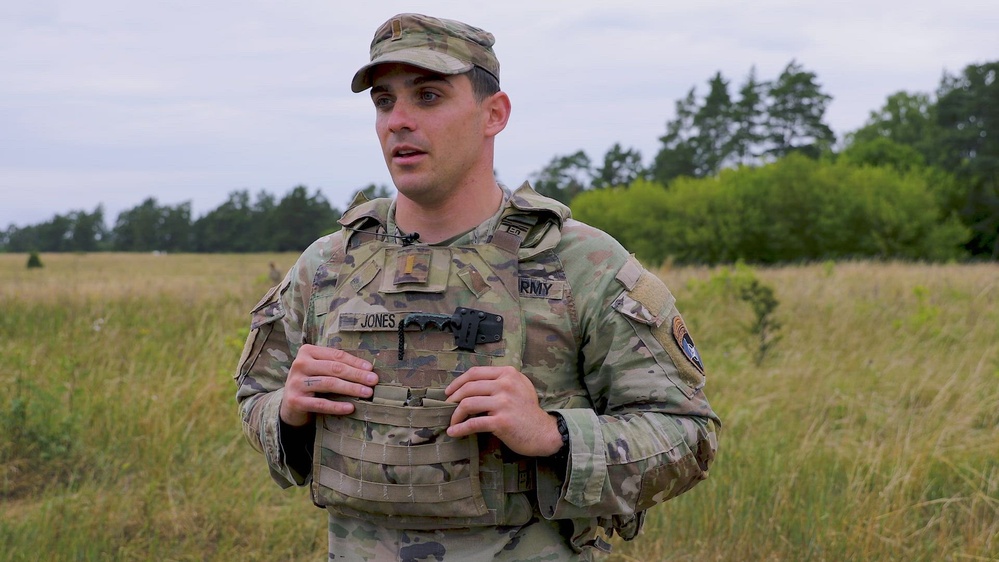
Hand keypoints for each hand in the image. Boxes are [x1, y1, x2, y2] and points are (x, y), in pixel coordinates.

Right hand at [280, 344, 377, 426]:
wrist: (290, 404)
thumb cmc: (312, 383)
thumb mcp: (321, 369)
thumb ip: (337, 365)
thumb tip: (368, 369)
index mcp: (307, 351)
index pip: (336, 355)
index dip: (355, 362)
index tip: (371, 369)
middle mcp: (300, 364)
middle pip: (334, 368)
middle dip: (356, 375)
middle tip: (373, 381)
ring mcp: (296, 383)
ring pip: (328, 384)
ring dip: (351, 388)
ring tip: (367, 393)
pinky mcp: (295, 401)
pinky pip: (320, 403)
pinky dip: (337, 406)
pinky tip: (350, 407)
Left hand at [444, 366, 562, 456]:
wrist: (544, 432)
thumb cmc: (528, 410)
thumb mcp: (519, 386)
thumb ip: (500, 380)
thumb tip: (472, 384)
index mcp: (508, 374)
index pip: (475, 372)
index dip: (458, 382)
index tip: (449, 391)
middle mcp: (506, 385)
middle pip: (469, 387)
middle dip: (453, 398)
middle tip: (447, 407)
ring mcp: (503, 403)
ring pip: (467, 404)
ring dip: (455, 414)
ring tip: (452, 421)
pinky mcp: (501, 421)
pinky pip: (473, 423)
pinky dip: (460, 428)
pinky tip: (454, 432)